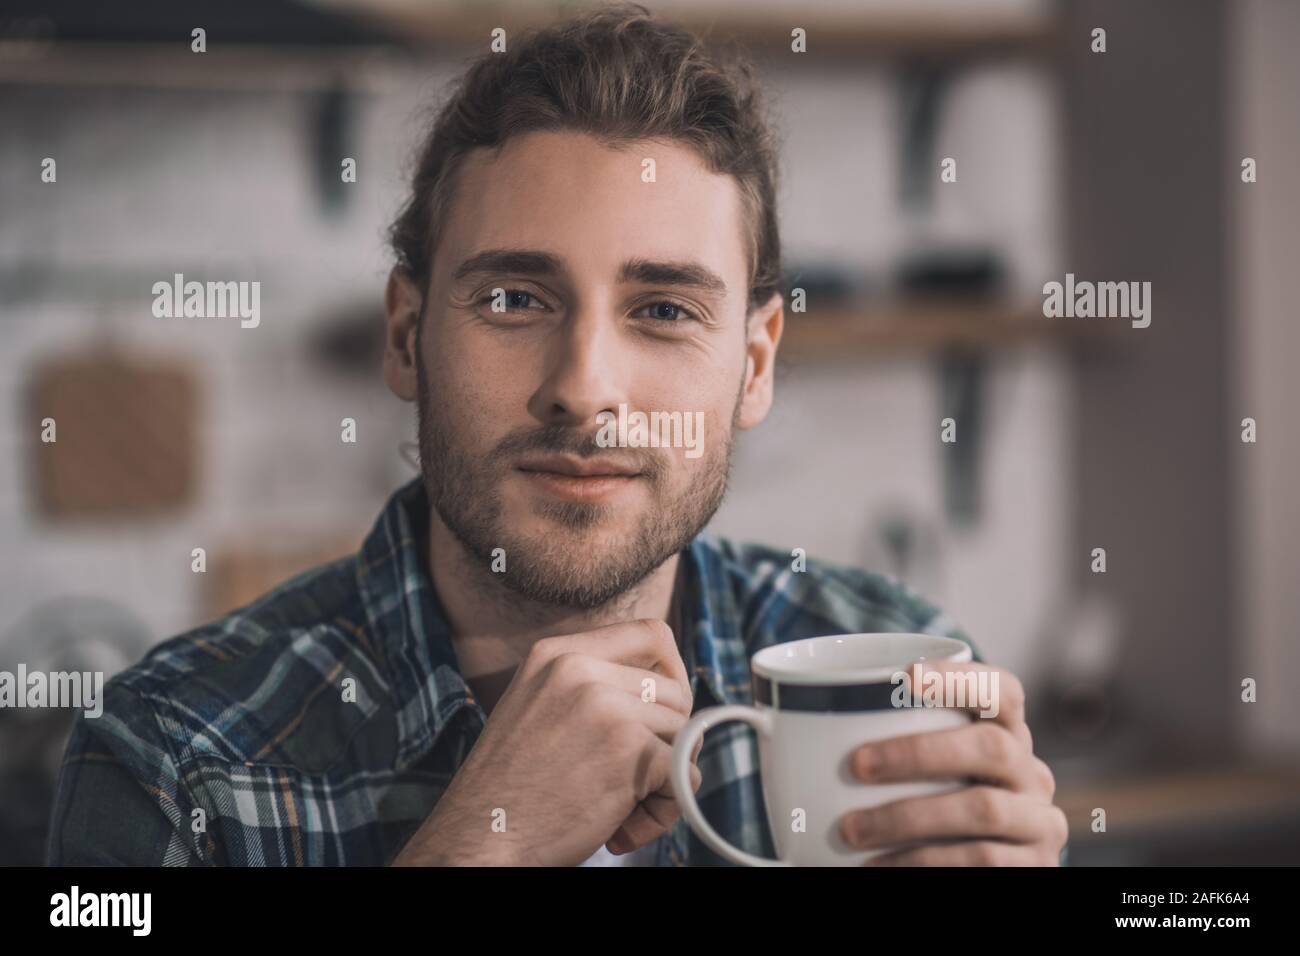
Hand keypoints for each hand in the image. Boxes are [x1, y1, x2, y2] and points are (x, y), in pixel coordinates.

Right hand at [391, 619, 701, 865]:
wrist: (481, 840)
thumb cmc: (511, 789)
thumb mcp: (538, 706)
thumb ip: (591, 687)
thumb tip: (668, 690)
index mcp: (557, 653)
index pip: (651, 635)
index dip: (673, 673)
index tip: (664, 713)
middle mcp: (581, 669)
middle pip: (676, 692)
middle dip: (668, 741)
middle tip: (632, 781)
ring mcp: (606, 706)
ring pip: (684, 735)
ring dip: (663, 782)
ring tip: (619, 811)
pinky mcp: (629, 749)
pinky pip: (684, 774)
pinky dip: (664, 811)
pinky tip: (622, 831)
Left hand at [838, 660, 1066, 865]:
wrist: (974, 874)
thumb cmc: (933, 811)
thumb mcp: (927, 774)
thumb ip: (891, 744)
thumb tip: (785, 727)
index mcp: (1007, 735)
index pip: (1002, 691)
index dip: (960, 678)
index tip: (907, 676)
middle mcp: (1031, 773)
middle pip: (990, 747)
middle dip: (918, 752)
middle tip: (857, 764)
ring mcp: (1038, 823)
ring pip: (982, 808)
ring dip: (908, 817)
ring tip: (852, 830)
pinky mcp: (1034, 867)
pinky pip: (980, 860)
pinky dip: (923, 862)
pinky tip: (881, 865)